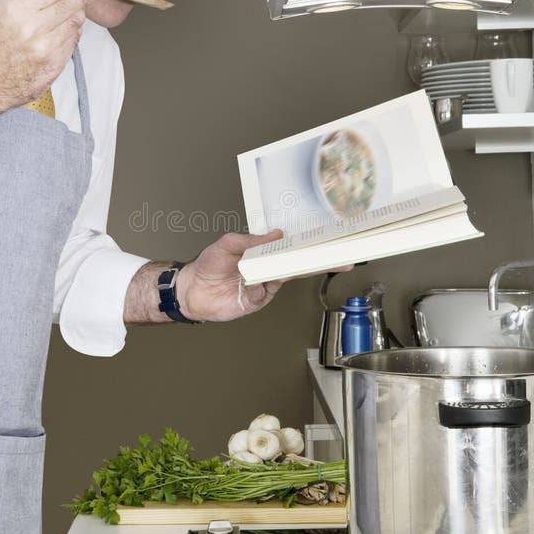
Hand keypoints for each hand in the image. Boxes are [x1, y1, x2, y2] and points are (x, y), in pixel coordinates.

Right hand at [0, 0, 87, 113]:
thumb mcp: (0, 0)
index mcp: (20, 6)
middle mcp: (35, 27)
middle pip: (75, 0)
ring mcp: (48, 48)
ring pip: (78, 20)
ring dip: (76, 11)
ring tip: (64, 11)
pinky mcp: (56, 64)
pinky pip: (75, 40)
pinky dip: (72, 31)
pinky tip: (60, 30)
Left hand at [175, 231, 352, 322]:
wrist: (191, 291)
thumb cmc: (206, 266)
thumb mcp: (227, 244)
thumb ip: (251, 240)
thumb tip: (275, 234)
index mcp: (262, 251)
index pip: (289, 245)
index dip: (308, 242)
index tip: (327, 237)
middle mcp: (267, 268)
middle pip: (298, 262)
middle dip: (321, 259)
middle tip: (342, 255)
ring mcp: (265, 284)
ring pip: (288, 274)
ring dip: (304, 267)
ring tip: (321, 260)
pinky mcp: (259, 299)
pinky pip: (272, 288)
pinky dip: (276, 278)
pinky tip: (278, 271)